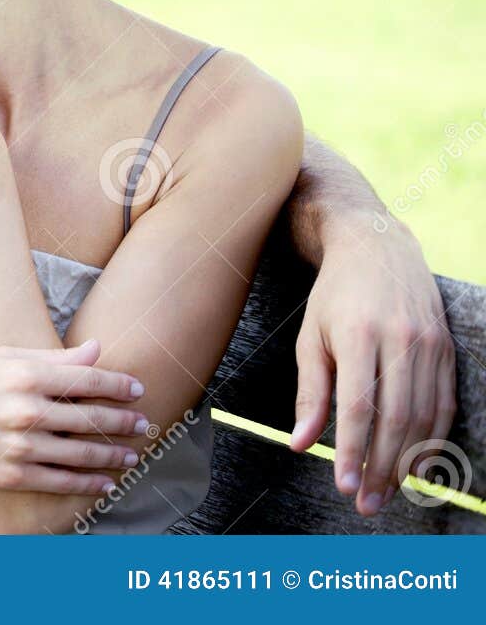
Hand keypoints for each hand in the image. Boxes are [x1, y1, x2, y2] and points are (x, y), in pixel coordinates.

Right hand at [0, 340, 149, 494]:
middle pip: (91, 419)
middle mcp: (25, 411)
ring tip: (132, 455)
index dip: (119, 386)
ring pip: (82, 454)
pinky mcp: (12, 475)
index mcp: (23, 376)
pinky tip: (105, 483)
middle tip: (143, 424)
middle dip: (124, 422)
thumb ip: (52, 358)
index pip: (87, 380)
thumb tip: (96, 351)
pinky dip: (88, 485)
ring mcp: (20, 446)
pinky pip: (61, 482)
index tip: (137, 390)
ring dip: (113, 456)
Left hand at [289, 217, 456, 515]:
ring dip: (409, 460)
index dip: (355, 451)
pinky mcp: (447, 348)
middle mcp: (400, 340)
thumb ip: (309, 392)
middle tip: (369, 503)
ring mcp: (430, 344)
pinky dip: (434, 437)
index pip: (360, 407)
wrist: (376, 246)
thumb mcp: (310, 337)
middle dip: (383, 467)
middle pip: (397, 418)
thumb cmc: (334, 296)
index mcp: (358, 336)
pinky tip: (418, 462)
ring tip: (390, 490)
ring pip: (425, 415)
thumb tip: (301, 444)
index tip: (346, 487)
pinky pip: (444, 402)